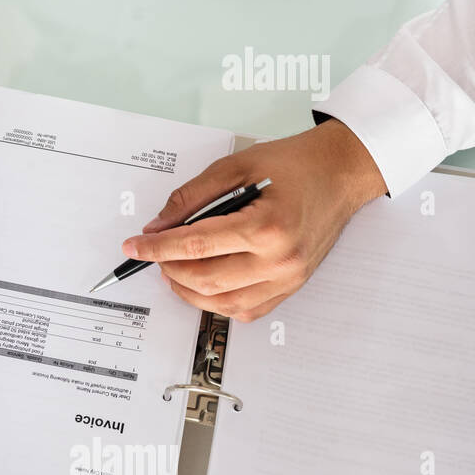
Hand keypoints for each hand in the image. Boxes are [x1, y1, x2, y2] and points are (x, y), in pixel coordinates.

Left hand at [120, 120, 386, 321]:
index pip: (194, 245)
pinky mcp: (292, 287)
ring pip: (222, 304)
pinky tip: (203, 282)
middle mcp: (280, 260)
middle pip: (205, 279)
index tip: (133, 246)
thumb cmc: (294, 165)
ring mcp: (289, 279)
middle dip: (169, 268)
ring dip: (188, 290)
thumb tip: (157, 226)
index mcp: (266, 226)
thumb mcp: (235, 166)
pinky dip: (217, 302)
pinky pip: (246, 310)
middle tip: (154, 253)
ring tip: (173, 269)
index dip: (156, 248)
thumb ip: (191, 197)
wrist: (341, 172)